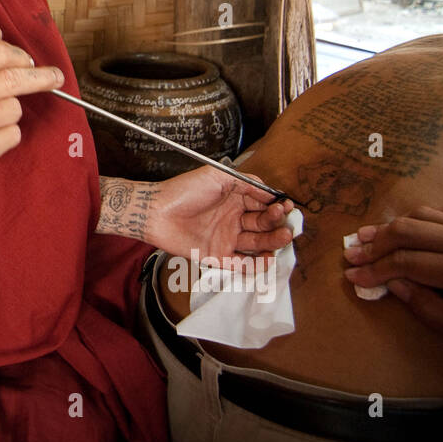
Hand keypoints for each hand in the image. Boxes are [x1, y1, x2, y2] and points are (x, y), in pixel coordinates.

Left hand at [152, 165, 294, 262]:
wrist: (155, 212)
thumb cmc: (183, 190)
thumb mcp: (217, 176)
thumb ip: (245, 182)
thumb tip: (270, 191)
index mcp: (236, 199)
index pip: (264, 205)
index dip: (277, 207)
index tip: (286, 207)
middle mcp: (234, 219)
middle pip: (263, 224)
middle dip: (276, 224)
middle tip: (285, 223)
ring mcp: (227, 238)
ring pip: (257, 243)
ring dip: (272, 242)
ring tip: (283, 238)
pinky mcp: (218, 256)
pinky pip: (242, 264)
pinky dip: (256, 265)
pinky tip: (268, 259)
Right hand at [344, 205, 442, 371]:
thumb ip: (434, 312)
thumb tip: (397, 287)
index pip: (407, 263)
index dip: (374, 270)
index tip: (351, 277)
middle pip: (411, 230)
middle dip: (376, 242)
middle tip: (351, 254)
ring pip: (428, 216)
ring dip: (395, 226)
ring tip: (370, 239)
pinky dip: (424, 218)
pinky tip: (412, 230)